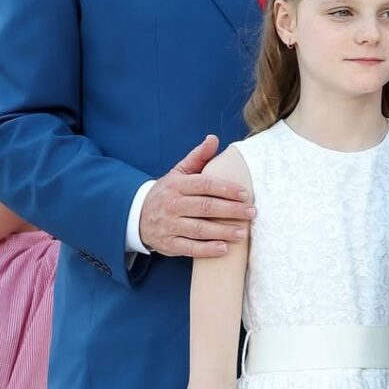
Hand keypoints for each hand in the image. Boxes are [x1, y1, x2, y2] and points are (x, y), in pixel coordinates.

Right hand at [140, 136, 253, 258]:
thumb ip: (197, 157)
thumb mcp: (178, 172)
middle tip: (251, 212)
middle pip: (205, 207)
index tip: (245, 194)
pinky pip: (189, 248)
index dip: (226, 189)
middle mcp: (172, 205)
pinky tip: (224, 249)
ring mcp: (169, 225)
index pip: (204, 185)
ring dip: (222, 231)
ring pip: (198, 229)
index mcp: (177, 185)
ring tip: (242, 233)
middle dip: (230, 210)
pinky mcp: (168, 244)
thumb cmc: (167, 192)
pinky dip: (206, 250)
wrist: (136, 215)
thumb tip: (213, 139)